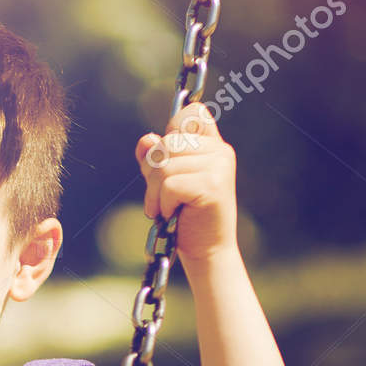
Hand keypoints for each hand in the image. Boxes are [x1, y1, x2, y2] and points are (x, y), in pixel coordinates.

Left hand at [136, 104, 239, 273]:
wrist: (207, 252)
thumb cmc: (185, 218)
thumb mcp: (166, 183)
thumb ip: (155, 159)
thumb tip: (145, 140)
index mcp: (212, 145)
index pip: (191, 113)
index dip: (171, 130)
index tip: (168, 160)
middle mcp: (220, 151)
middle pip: (167, 143)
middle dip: (153, 173)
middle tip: (160, 198)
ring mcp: (219, 167)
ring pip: (165, 164)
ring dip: (155, 192)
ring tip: (167, 208)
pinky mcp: (212, 185)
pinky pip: (169, 184)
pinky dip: (163, 203)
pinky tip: (174, 214)